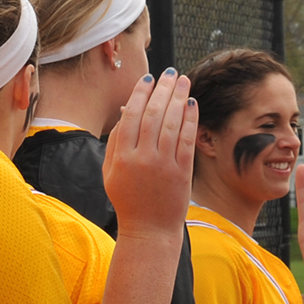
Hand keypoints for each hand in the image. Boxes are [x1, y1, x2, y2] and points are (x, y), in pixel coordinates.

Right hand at [103, 69, 198, 236]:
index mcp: (122, 157)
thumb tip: (125, 110)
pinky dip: (189, 120)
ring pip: (171, 124)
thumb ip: (115, 142)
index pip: (131, 116)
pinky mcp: (182, 173)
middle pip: (153, 114)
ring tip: (184, 81)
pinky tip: (192, 104)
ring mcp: (164, 166)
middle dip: (163, 90)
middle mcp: (142, 159)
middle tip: (170, 73)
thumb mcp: (111, 172)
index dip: (140, 94)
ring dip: (179, 98)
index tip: (148, 79)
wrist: (149, 230)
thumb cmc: (128, 199)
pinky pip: (186, 140)